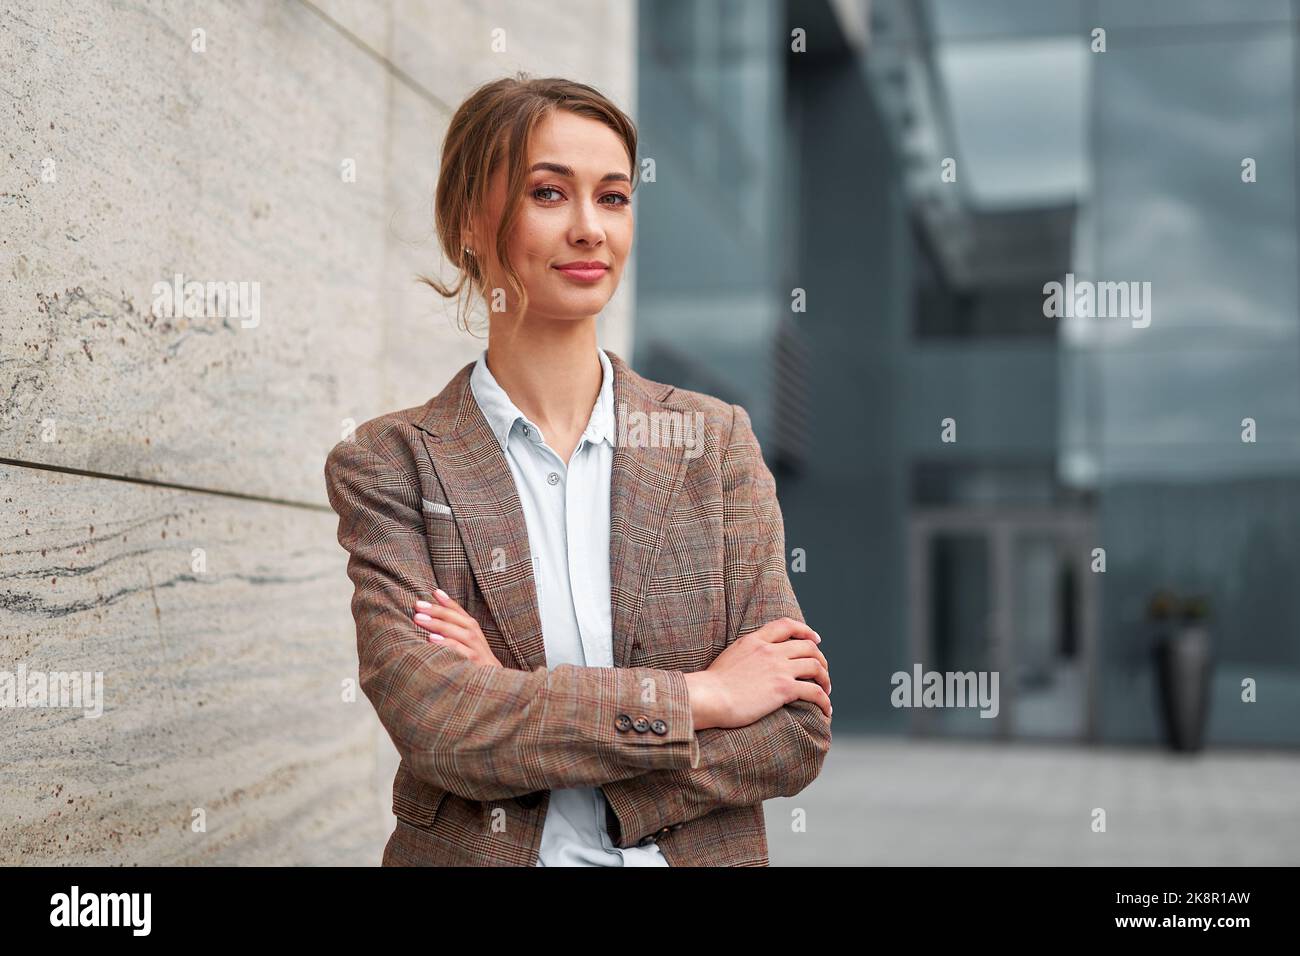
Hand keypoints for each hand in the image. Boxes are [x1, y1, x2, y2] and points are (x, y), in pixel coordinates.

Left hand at [412, 588, 503, 667]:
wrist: (495, 689)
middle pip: (458, 620)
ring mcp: (478, 651)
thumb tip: (429, 623)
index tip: (434, 592)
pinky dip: (447, 644)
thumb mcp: (467, 648)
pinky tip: (431, 639)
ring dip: (438, 624)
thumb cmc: (475, 667)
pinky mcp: (476, 664)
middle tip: (418, 605)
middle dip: (437, 611)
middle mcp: (477, 638)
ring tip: (419, 618)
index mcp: (474, 633)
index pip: (461, 613)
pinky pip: (460, 652)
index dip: (448, 602)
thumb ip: (453, 634)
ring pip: (459, 632)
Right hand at [685, 617, 830, 729]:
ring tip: (826, 691)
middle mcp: (770, 651)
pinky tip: (826, 710)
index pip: (787, 625)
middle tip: (823, 672)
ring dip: (825, 679)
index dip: (805, 631)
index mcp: (755, 640)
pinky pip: (815, 692)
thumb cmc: (712, 685)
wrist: (708, 697)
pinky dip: (825, 700)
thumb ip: (746, 653)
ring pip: (816, 666)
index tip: (815, 639)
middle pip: (808, 647)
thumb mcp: (729, 656)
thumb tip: (752, 661)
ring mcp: (778, 668)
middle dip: (821, 659)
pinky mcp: (784, 688)